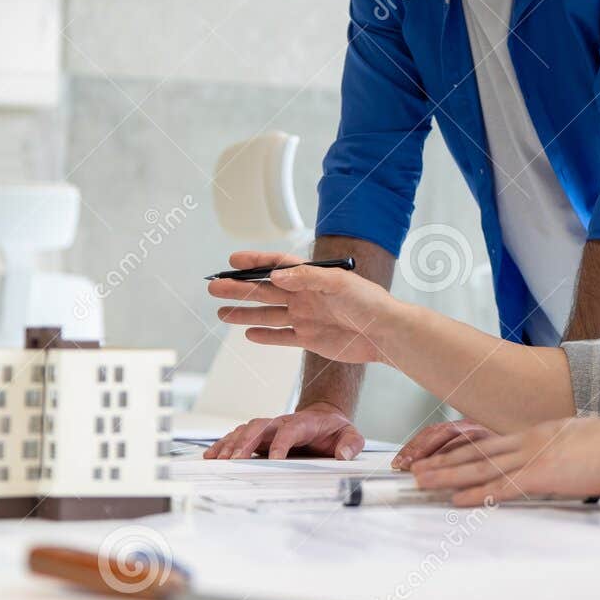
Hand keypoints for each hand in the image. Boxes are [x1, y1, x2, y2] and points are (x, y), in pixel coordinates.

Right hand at [203, 401, 364, 459]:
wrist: (323, 419)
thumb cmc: (335, 431)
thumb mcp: (351, 435)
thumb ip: (351, 444)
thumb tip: (343, 456)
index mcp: (305, 423)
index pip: (290, 430)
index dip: (282, 443)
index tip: (275, 459)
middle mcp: (282, 422)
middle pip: (261, 426)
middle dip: (247, 441)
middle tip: (236, 460)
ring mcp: (269, 428)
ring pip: (246, 430)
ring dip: (231, 443)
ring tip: (218, 459)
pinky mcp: (260, 436)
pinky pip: (238, 437)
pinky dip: (224, 444)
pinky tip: (211, 455)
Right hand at [207, 250, 405, 364]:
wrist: (385, 334)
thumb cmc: (369, 303)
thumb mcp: (340, 284)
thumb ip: (307, 278)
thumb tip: (275, 276)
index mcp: (312, 277)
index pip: (277, 266)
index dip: (255, 262)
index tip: (232, 260)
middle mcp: (305, 295)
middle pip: (265, 290)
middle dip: (239, 288)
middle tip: (214, 287)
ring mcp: (306, 317)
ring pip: (268, 314)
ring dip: (245, 312)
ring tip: (221, 312)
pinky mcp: (310, 339)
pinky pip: (282, 337)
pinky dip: (265, 335)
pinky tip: (248, 333)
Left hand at [410, 416, 599, 505]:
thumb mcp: (580, 441)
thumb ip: (562, 452)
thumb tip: (559, 464)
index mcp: (537, 433)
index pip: (490, 442)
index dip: (462, 450)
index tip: (441, 455)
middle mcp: (528, 440)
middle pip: (476, 452)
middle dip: (443, 461)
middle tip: (417, 469)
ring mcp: (533, 456)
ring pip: (479, 468)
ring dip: (447, 476)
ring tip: (422, 482)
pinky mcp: (541, 474)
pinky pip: (501, 487)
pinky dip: (476, 495)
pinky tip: (457, 500)